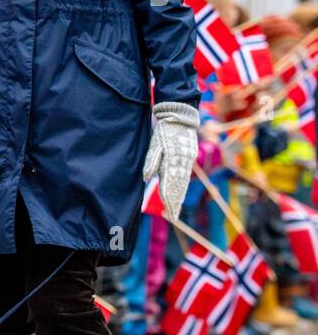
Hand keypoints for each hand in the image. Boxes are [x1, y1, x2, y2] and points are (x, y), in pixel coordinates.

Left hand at [143, 102, 199, 218]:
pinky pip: (185, 176)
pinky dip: (182, 187)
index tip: (168, 212)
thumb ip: (151, 160)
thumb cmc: (164, 130)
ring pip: (183, 183)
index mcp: (172, 160)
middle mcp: (182, 163)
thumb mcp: (155, 143)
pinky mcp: (189, 158)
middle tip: (172, 217)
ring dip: (179, 197)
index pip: (169, 184)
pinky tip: (180, 195)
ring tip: (176, 210)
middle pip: (178, 187)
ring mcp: (187, 161)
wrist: (181, 117)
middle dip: (175, 203)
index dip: (168, 199)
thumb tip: (146, 178)